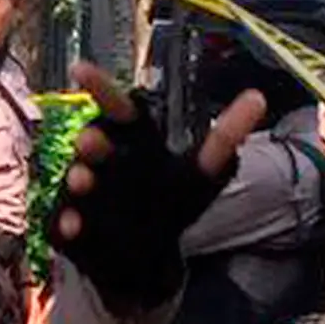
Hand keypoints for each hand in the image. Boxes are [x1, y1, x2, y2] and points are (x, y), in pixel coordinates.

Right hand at [51, 66, 267, 309]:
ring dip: (78, 178)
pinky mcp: (73, 226)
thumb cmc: (170, 201)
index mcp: (134, 141)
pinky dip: (68, 224)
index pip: (118, 108)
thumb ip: (225, 137)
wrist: (146, 254)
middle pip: (95, 144)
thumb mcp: (203, 173)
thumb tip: (258, 97)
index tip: (81, 69)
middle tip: (90, 141)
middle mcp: (104, 163)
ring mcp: (85, 195)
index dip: (101, 87)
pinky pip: (66, 223)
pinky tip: (72, 226)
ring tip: (83, 180)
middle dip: (92, 141)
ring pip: (77, 181)